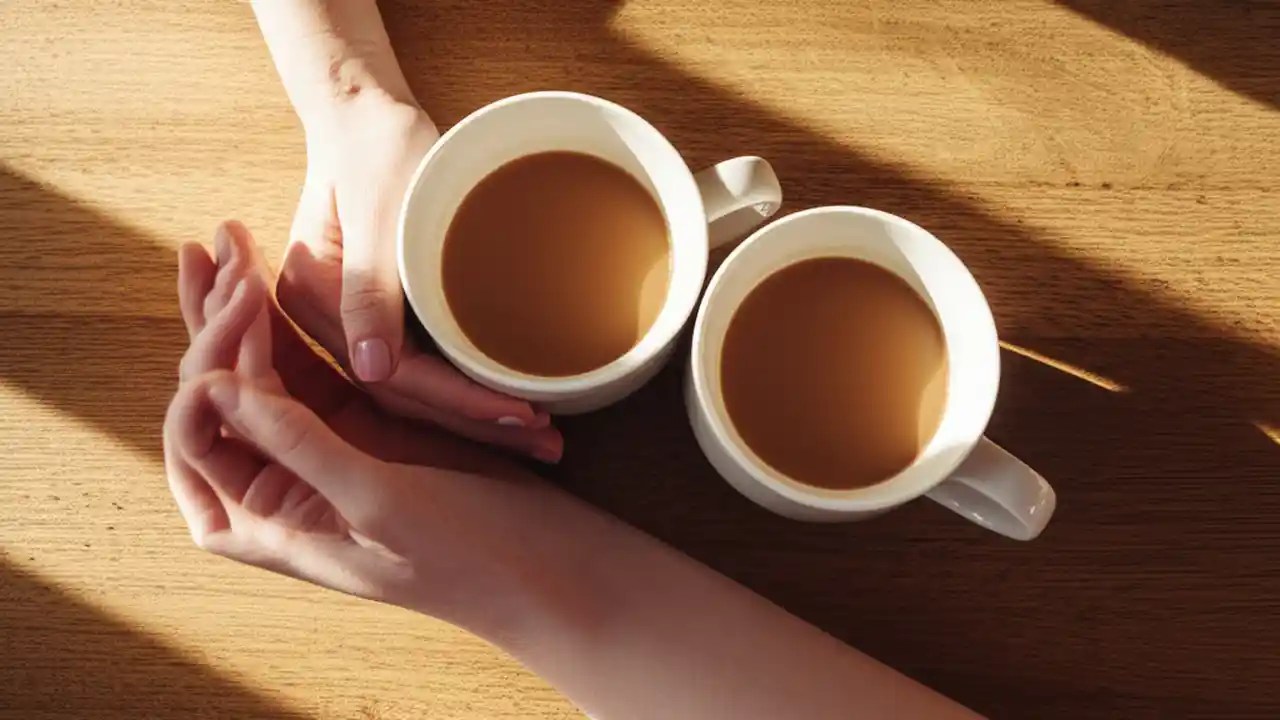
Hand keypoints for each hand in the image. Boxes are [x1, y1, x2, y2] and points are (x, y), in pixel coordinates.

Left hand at [166, 221, 551, 612]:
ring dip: (245, 305)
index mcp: (264, 521)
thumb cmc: (460, 553)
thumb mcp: (375, 502)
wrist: (541, 567)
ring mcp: (317, 450)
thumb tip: (216, 386)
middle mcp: (276, 485)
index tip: (246, 293)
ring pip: (260, 368)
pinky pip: (306, 366)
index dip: (214, 357)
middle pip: (222, 390)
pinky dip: (287, 319)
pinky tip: (273, 270)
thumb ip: (296, 446)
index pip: (203, 430)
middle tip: (226, 240)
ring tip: (231, 236)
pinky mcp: (359, 426)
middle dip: (218, 315)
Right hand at [281, 97, 560, 461]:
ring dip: (476, 419)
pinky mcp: (377, 319)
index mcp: (311, 297)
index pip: (391, 373)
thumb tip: (371, 369)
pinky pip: (420, 370)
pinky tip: (509, 409)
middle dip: (477, 426)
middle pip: (405, 397)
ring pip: (414, 393)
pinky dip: (465, 392)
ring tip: (540, 437)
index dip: (458, 400)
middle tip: (547, 444)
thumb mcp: (379, 208)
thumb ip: (368, 289)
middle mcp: (324, 323)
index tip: (519, 413)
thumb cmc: (376, 147)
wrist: (365, 115)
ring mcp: (348, 325)